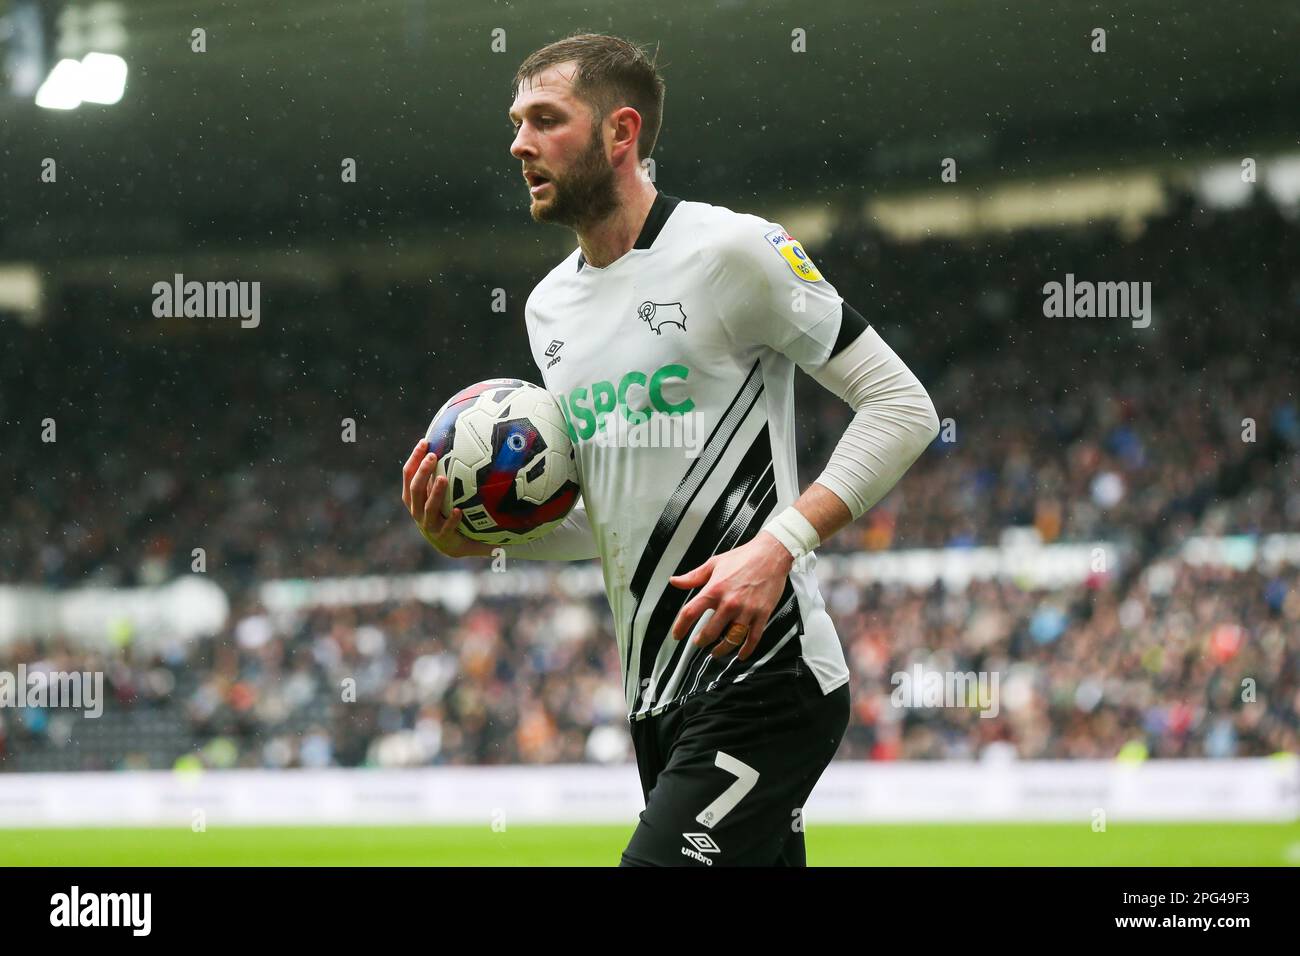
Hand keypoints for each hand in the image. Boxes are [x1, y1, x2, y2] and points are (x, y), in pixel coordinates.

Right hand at [401, 438, 494, 557]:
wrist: (451, 544)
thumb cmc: (443, 511)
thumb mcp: (436, 492)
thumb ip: (438, 473)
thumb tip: (453, 443)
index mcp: (412, 497)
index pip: (408, 474)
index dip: (414, 458)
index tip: (425, 442)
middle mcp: (416, 510)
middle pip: (415, 489)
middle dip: (423, 472)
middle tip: (433, 457)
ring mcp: (428, 524)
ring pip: (428, 507)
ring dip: (435, 493)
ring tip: (444, 479)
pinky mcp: (441, 536)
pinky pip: (446, 527)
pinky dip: (451, 519)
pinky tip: (458, 510)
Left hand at [667, 532, 793, 660]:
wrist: (771, 554)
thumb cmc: (743, 557)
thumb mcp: (714, 563)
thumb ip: (693, 576)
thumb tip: (675, 581)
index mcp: (714, 589)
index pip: (690, 613)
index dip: (680, 627)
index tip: (677, 635)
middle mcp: (729, 603)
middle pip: (709, 632)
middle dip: (701, 641)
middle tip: (699, 643)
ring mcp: (747, 611)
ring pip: (731, 639)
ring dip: (721, 650)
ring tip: (716, 652)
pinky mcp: (762, 614)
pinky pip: (753, 638)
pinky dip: (747, 650)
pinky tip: (741, 655)